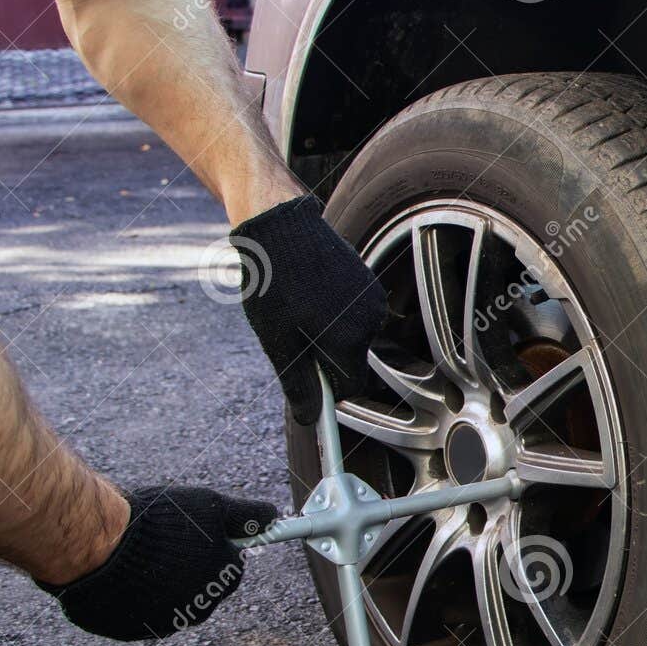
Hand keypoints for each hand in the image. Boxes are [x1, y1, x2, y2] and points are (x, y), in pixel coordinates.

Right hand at [37, 486, 276, 639]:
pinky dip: (136, 598)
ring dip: (162, 584)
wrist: (99, 548)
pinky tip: (122, 576)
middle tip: (164, 543)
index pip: (230, 566)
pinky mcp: (134, 631)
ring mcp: (166, 622)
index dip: (214, 547)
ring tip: (140, 558)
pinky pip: (141, 613)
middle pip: (203, 587)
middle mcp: (199, 607)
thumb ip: (245, 516)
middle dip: (189, 567)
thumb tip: (272, 516)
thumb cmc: (158, 522)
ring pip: (171, 602)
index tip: (196, 535)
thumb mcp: (210, 505)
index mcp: (222, 578)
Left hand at [230, 195, 387, 423]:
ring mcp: (372, 301)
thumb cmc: (274, 284)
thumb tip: (310, 419)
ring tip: (299, 309)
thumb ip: (299, 385)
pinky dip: (336, 314)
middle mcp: (369, 323)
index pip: (349, 388)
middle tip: (292, 336)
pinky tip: (311, 293)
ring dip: (331, 335)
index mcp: (347, 341)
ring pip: (354, 338)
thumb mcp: (278, 342)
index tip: (306, 384)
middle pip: (352, 362)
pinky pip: (356, 315)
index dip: (325, 391)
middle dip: (326, 359)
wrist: (281, 226)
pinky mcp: (370, 283)